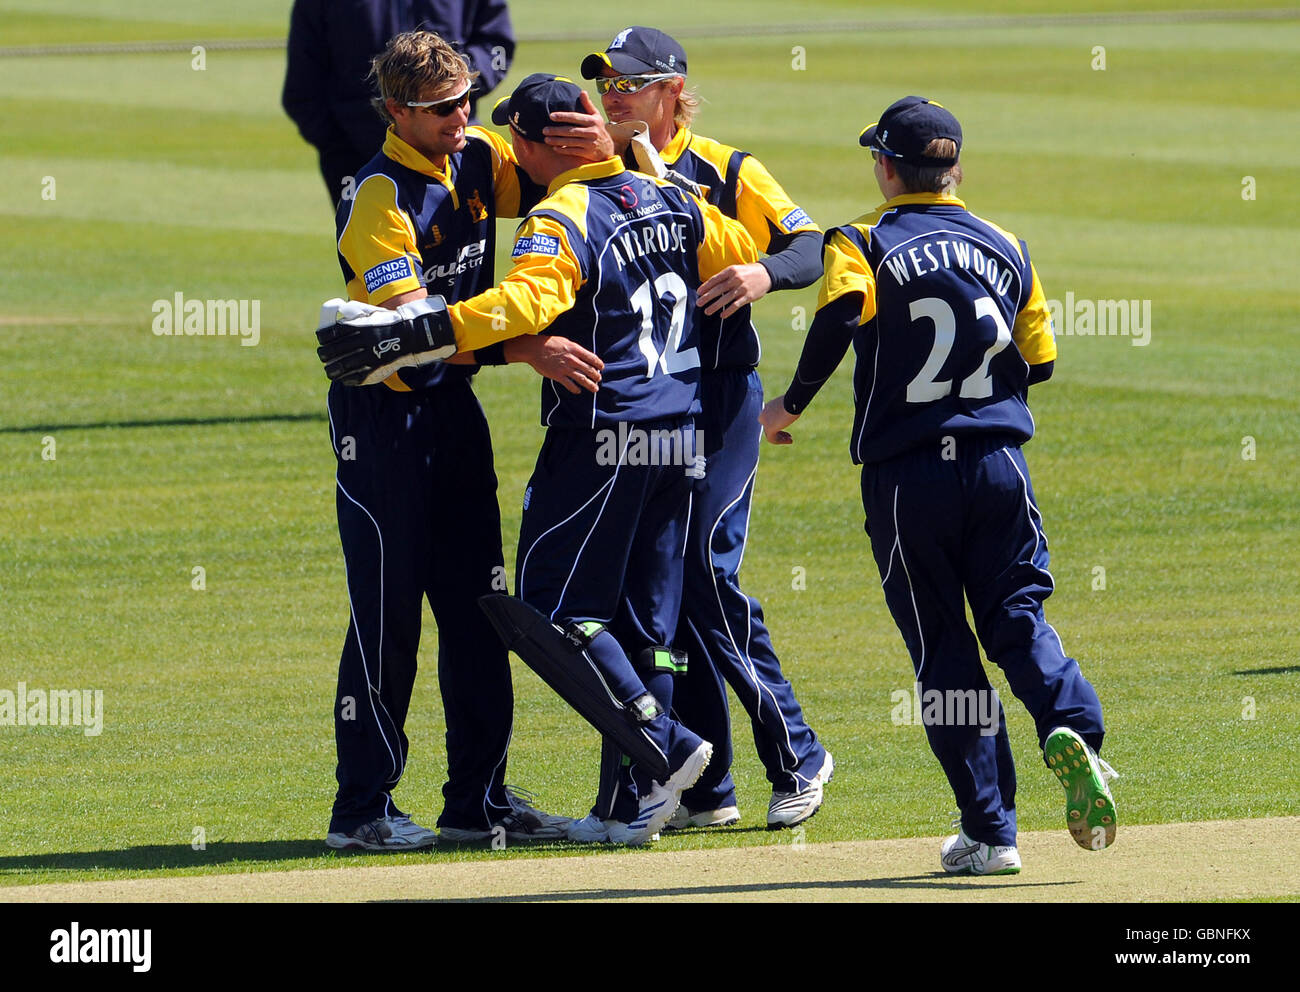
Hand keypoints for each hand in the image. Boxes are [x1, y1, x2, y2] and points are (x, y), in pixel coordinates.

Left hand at [315, 296, 455, 385]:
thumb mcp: (370, 313)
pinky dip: (345, 378)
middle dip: (325, 355)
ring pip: (339, 367)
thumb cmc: (389, 323)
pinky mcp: (374, 370)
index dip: (322, 339)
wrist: (411, 335)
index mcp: (356, 326)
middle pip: (330, 352)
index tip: (323, 341)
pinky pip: (353, 377)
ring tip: (330, 370)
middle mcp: (359, 342)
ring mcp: (367, 357)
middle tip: (325, 356)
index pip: (328, 335)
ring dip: (331, 369)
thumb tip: (338, 314)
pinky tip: (343, 377)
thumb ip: (353, 316)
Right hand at [503, 335, 603, 393]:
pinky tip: (578, 391)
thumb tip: (584, 356)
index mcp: (574, 349)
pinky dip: (575, 389)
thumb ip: (575, 349)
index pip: (591, 358)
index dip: (598, 364)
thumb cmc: (550, 343)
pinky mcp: (557, 375)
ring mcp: (565, 368)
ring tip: (595, 389)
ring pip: (582, 378)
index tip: (601, 368)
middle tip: (599, 379)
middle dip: (596, 376)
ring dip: (590, 385)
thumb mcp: (565, 342)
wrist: (534, 348)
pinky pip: (569, 384)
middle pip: (589, 369)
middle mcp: (572, 359)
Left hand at [543, 92, 614, 159]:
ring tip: (546, 139)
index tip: (551, 116)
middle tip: (544, 130)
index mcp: (593, 121)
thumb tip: (582, 92)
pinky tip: (555, 148)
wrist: (607, 149)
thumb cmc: (599, 129)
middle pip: (570, 131)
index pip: (575, 117)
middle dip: (556, 130)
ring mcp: (590, 143)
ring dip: (557, 141)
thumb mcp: (596, 116)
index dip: (562, 116)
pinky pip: (573, 151)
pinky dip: (563, 150)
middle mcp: (592, 132)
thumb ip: (588, 105)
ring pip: (570, 142)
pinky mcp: (588, 153)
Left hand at [697, 263, 771, 318]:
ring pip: (726, 299)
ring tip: (707, 311)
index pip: (716, 279)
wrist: (767, 274)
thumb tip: (710, 285)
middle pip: (719, 289)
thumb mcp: (736, 269)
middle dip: (707, 297)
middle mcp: (736, 279)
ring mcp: (742, 288)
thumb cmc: (748, 272)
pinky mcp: (748, 296)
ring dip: (715, 306)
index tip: (698, 292)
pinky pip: (736, 305)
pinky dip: (728, 311)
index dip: (706, 286)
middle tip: (698, 303)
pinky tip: (722, 315)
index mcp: (731, 270)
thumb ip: (725, 276)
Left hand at [758, 395, 798, 444]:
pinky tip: (789, 441)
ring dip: (780, 439)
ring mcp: (765, 421)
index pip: (769, 420)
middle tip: (789, 436)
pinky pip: (772, 439)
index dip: (778, 426)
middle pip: (769, 428)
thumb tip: (788, 416)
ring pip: (770, 434)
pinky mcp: (768, 428)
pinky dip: (780, 441)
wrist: (792, 401)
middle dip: (779, 433)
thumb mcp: (789, 405)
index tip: (787, 429)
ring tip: (790, 440)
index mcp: (768, 407)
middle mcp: (764, 414)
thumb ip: (784, 411)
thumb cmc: (794, 401)